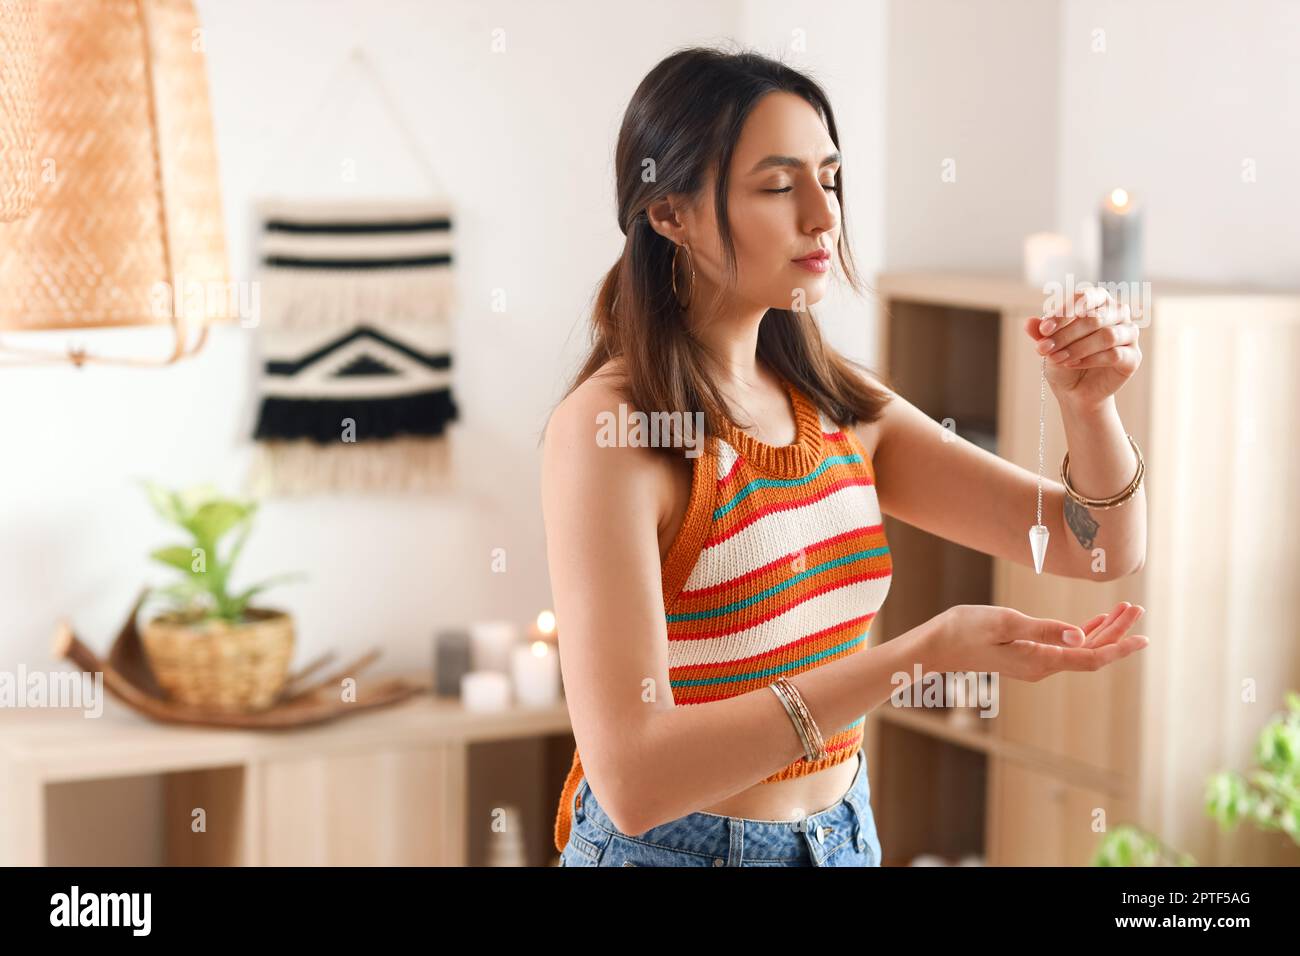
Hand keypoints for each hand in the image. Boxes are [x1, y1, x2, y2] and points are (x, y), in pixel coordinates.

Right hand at [924, 602, 1147, 680]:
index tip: (1143, 636)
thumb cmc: (964, 630)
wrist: (935, 646)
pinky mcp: (1027, 655)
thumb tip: (1078, 635)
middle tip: (1137, 609)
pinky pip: (1064, 647)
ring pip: (1079, 649)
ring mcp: (1034, 663)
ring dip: (1103, 631)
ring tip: (1124, 610)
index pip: (1090, 657)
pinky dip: (1082, 633)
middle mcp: (1041, 667)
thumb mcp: (1004, 623)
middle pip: (1090, 653)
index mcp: (1040, 660)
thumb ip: (1043, 629)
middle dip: (1117, 632)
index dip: (1119, 646)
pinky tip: (1094, 622)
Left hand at [1024, 285, 1142, 412]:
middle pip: (1095, 318)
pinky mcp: (1133, 357)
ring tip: (1057, 358)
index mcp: (1098, 301)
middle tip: (1045, 349)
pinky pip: (1114, 354)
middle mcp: (1118, 313)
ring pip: (1107, 336)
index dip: (1064, 312)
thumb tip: (1029, 323)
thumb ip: (1041, 332)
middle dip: (1066, 334)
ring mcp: (1129, 334)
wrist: (1075, 389)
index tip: (1044, 329)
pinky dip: (1090, 360)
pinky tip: (1073, 364)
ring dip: (1077, 348)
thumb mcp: (1048, 344)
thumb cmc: (1063, 358)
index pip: (1085, 297)